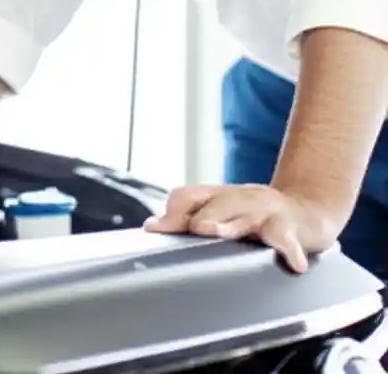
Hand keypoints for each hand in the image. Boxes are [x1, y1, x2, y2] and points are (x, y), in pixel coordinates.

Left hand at [143, 183, 338, 272]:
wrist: (308, 211)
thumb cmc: (256, 216)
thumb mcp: (222, 212)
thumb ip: (188, 217)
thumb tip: (151, 227)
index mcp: (218, 196)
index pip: (187, 195)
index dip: (172, 213)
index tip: (155, 230)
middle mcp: (240, 198)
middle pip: (215, 204)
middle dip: (203, 217)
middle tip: (193, 229)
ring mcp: (266, 210)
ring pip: (247, 215)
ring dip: (232, 224)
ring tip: (219, 232)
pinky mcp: (294, 227)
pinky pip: (290, 239)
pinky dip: (291, 251)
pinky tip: (294, 264)